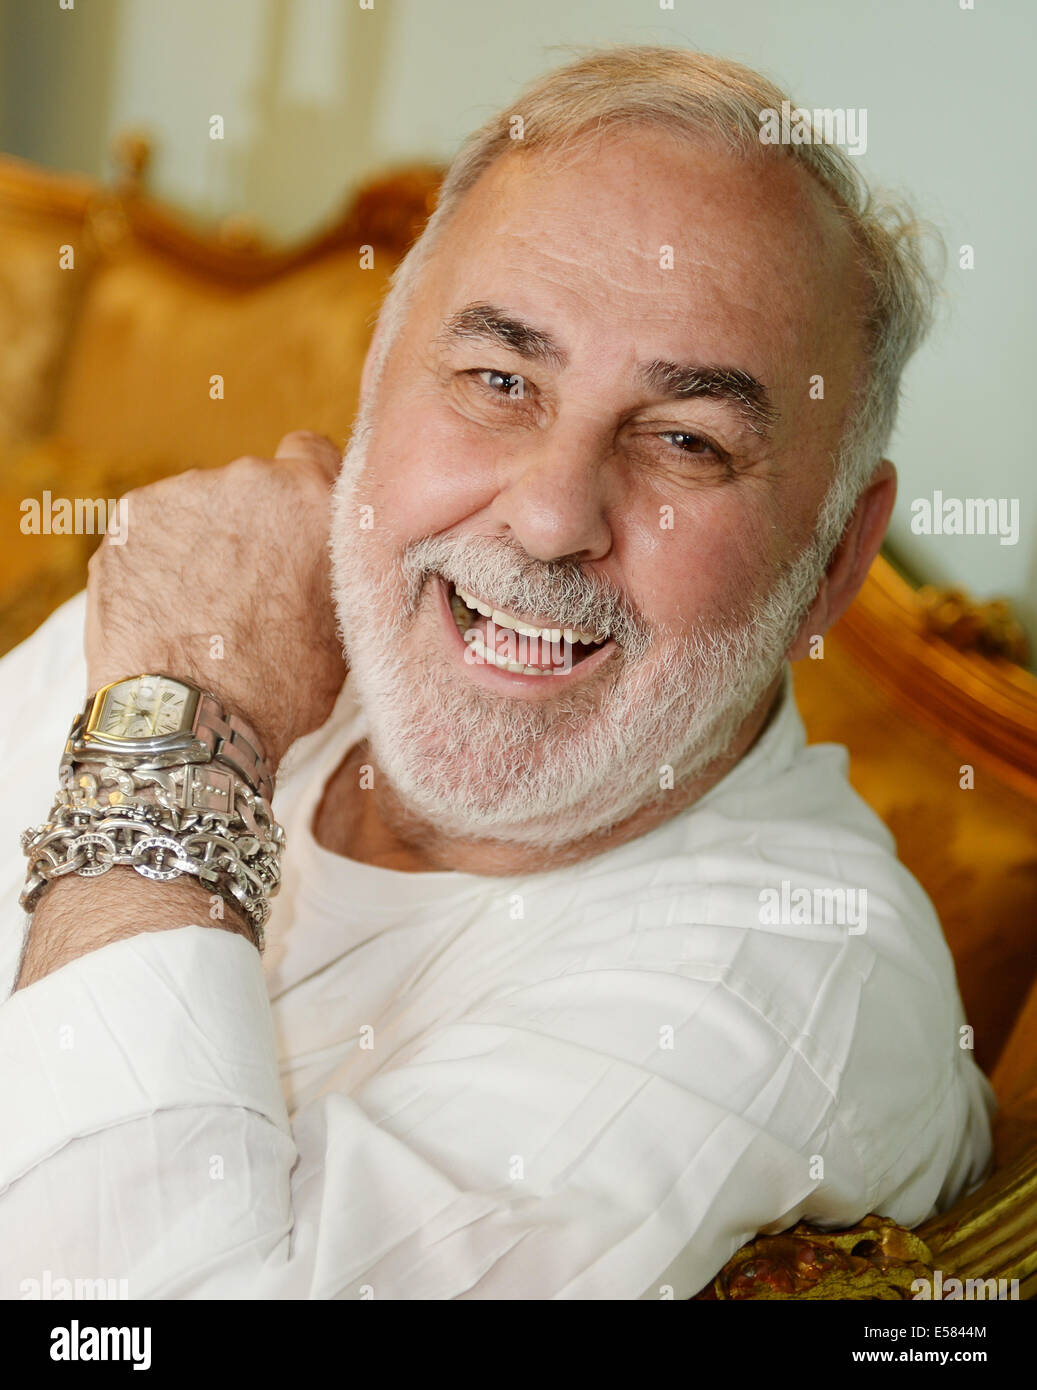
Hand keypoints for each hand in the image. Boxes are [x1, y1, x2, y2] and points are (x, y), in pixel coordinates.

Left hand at [84, 431, 347, 769]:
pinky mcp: (130, 516)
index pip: (312, 452)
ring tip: (201, 607)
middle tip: (250, 587)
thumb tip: (339, 563)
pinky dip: (158, 557)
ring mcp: (185, 493)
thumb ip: (340, 571)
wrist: (190, 722)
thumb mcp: (345, 629)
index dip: (304, 490)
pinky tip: (166, 607)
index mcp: (315, 501)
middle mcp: (251, 480)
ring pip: (200, 506)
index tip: (295, 526)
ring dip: (204, 540)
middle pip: (253, 485)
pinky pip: (154, 527)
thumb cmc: (276, 691)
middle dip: (253, 523)